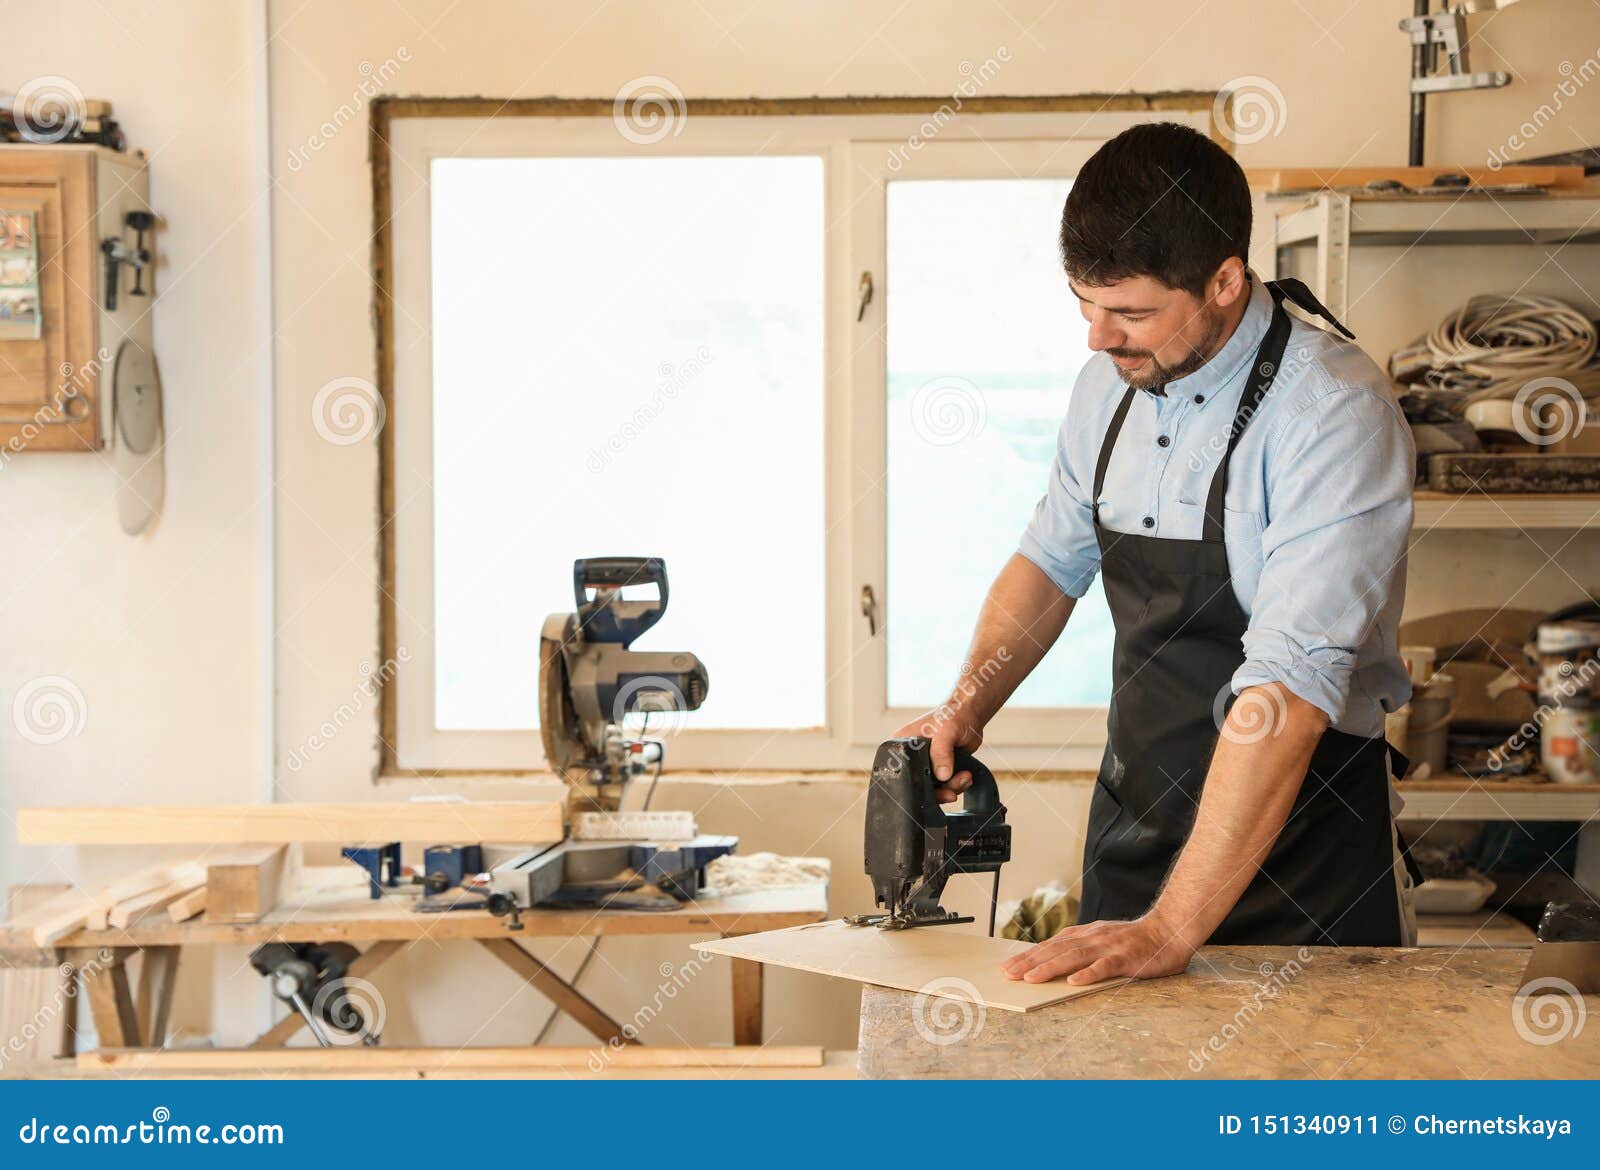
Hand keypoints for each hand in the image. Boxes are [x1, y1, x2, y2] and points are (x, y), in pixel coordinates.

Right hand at [892, 705, 983, 802]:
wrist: (970, 715)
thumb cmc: (954, 715)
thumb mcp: (946, 732)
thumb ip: (942, 752)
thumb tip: (942, 775)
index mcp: (903, 744)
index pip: (904, 770)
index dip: (918, 783)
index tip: (937, 785)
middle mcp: (912, 755)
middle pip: (919, 783)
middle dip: (940, 790)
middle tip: (953, 791)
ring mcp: (926, 763)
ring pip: (934, 787)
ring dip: (952, 787)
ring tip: (964, 777)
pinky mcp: (939, 767)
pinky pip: (944, 784)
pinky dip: (957, 785)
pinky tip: (965, 777)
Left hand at [999, 911, 1199, 985]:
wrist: (1169, 930)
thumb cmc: (1135, 940)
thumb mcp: (1103, 939)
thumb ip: (1082, 947)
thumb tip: (1055, 960)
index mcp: (1086, 934)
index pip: (1051, 945)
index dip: (1029, 955)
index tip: (1008, 965)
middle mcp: (1093, 938)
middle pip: (1056, 950)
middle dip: (1030, 962)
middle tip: (1008, 973)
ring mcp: (1109, 947)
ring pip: (1074, 957)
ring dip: (1050, 967)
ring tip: (1030, 979)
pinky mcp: (1126, 958)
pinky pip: (1104, 967)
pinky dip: (1088, 974)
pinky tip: (1073, 982)